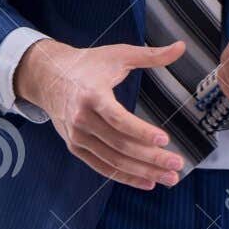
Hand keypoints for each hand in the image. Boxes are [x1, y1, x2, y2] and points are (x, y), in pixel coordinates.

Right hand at [15, 37, 185, 188]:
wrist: (48, 76)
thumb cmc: (87, 65)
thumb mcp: (118, 54)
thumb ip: (151, 55)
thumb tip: (180, 47)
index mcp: (92, 94)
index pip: (119, 119)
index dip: (141, 131)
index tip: (164, 139)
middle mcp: (81, 119)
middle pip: (120, 144)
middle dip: (151, 157)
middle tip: (177, 164)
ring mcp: (77, 136)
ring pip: (114, 160)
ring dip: (143, 171)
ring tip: (169, 177)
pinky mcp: (75, 147)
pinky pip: (102, 166)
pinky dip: (125, 176)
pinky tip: (147, 181)